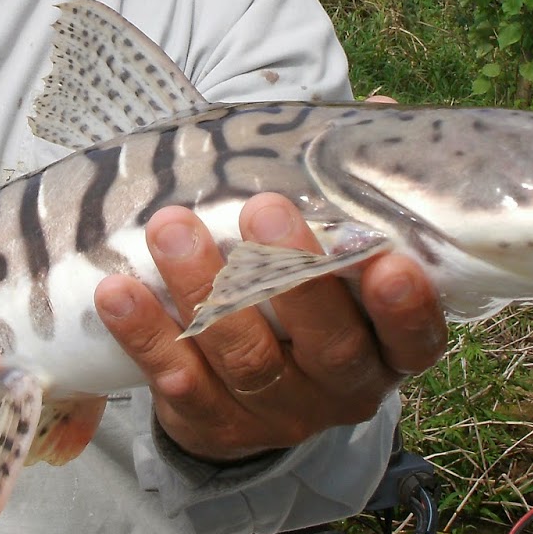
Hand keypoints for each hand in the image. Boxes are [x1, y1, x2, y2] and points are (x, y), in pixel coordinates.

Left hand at [96, 192, 447, 461]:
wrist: (241, 394)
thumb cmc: (298, 293)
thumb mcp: (332, 247)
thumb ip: (353, 187)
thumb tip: (381, 108)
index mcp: (387, 347)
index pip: (415, 337)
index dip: (406, 308)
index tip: (389, 263)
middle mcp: (343, 388)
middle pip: (330, 346)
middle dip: (294, 278)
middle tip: (263, 210)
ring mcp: (278, 413)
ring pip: (247, 359)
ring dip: (207, 291)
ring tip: (170, 229)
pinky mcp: (213, 425)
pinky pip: (179, 382)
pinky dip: (147, 334)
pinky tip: (117, 291)